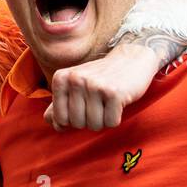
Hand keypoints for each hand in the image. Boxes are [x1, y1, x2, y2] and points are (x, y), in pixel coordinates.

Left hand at [43, 41, 164, 130]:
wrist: (131, 60)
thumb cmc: (99, 79)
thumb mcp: (74, 87)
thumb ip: (58, 107)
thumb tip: (56, 126)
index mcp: (61, 78)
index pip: (59, 119)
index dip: (73, 119)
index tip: (82, 106)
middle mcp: (75, 79)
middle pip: (76, 123)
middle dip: (88, 121)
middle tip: (97, 104)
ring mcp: (94, 85)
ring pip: (94, 125)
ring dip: (102, 121)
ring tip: (106, 103)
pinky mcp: (114, 93)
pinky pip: (111, 123)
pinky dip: (115, 119)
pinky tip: (117, 103)